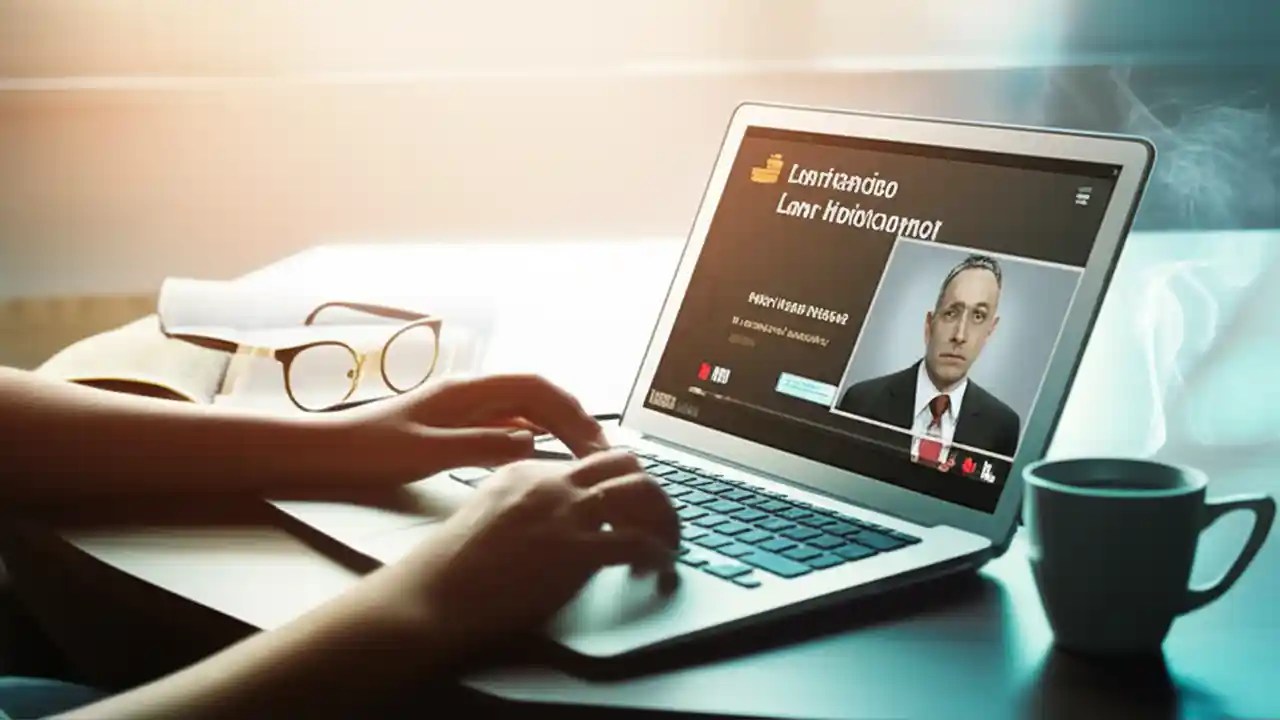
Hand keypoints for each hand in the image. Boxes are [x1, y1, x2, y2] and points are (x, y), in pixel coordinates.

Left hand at [335, 374, 609, 483]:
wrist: (329, 451)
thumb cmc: (371, 450)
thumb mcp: (427, 452)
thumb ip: (481, 444)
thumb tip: (532, 439)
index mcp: (468, 392)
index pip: (535, 388)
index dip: (571, 410)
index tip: (593, 441)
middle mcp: (472, 394)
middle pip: (537, 397)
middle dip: (574, 420)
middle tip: (600, 455)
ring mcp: (466, 409)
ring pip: (526, 410)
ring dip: (558, 428)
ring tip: (583, 458)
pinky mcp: (458, 425)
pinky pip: (509, 424)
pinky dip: (535, 436)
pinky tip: (544, 457)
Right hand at [359, 449, 680, 652]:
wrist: (437, 594)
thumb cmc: (453, 567)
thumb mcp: (489, 514)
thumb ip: (526, 506)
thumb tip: (556, 522)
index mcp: (528, 470)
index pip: (590, 462)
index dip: (616, 485)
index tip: (627, 507)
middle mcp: (552, 482)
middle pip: (624, 465)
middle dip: (648, 490)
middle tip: (656, 518)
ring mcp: (567, 513)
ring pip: (641, 493)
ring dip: (663, 517)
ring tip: (668, 541)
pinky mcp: (577, 549)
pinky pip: (638, 542)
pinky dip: (659, 554)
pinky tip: (660, 566)